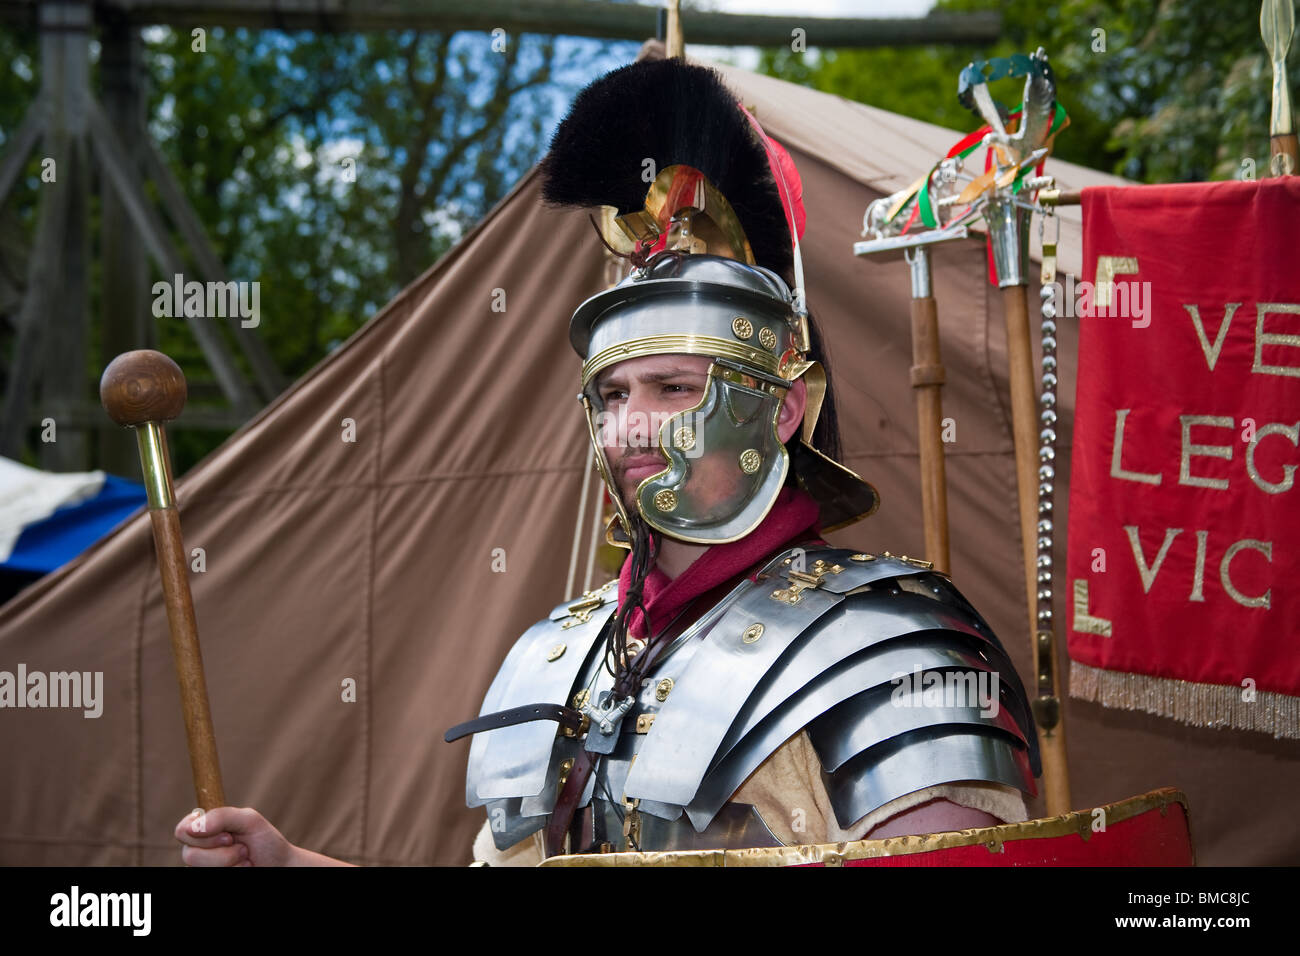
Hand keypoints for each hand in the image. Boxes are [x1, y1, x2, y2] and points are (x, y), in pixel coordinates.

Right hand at [174, 806, 294, 866]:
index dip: (201, 834)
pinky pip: (212, 877)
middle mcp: (200, 851)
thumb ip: (222, 816)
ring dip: (229, 864)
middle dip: (221, 853)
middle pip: (189, 855)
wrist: (281, 865)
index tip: (227, 835)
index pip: (181, 831)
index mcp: (205, 831)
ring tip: (245, 859)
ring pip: (199, 870)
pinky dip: (234, 872)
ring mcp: (205, 868)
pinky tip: (245, 869)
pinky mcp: (212, 878)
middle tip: (243, 848)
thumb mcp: (249, 820)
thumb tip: (193, 826)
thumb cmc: (265, 841)